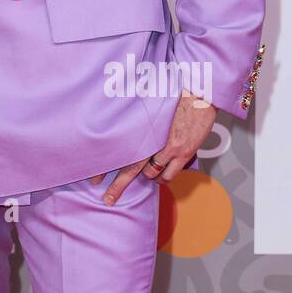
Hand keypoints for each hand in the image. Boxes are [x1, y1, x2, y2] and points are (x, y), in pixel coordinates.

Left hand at [90, 89, 215, 204]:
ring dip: (147, 177)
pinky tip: (160, 177)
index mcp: (139, 126)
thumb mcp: (149, 106)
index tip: (93, 178)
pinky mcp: (182, 152)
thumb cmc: (173, 95)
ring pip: (151, 173)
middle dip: (118, 185)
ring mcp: (167, 148)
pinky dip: (163, 178)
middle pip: (130, 168)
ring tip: (145, 177)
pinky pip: (169, 174)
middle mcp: (151, 139)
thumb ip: (137, 122)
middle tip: (107, 199)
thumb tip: (125, 131)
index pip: (117, 151)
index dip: (104, 166)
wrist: (198, 93)